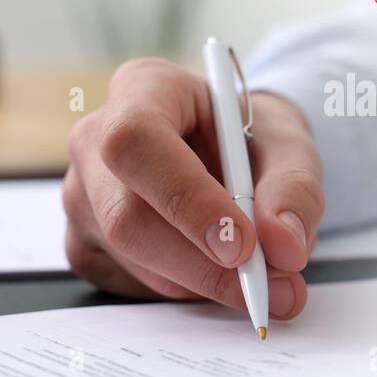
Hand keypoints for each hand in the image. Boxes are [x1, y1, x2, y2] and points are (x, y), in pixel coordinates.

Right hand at [62, 58, 323, 319]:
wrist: (233, 156)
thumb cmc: (253, 141)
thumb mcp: (291, 148)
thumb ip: (294, 190)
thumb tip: (284, 245)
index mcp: (143, 88)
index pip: (138, 141)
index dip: (186, 199)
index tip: (242, 244)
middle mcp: (95, 139)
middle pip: (127, 216)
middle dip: (204, 263)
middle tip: (271, 285)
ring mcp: (81, 194)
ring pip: (133, 257)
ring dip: (205, 280)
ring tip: (262, 274)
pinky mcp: (85, 242)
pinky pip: (133, 282)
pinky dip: (187, 288)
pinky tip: (215, 265)